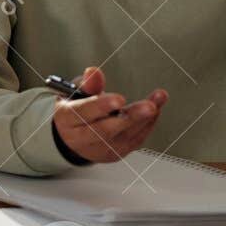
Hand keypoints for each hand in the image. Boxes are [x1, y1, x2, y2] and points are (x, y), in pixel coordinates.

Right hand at [50, 66, 167, 163]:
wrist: (70, 139)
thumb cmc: (73, 112)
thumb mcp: (73, 93)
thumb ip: (86, 84)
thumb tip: (93, 72)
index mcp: (67, 119)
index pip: (84, 113)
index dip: (102, 106)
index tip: (119, 99)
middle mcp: (82, 138)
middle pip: (107, 130)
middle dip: (130, 117)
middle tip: (149, 106)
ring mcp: (100, 149)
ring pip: (125, 135)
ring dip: (146, 117)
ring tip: (158, 99)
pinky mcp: (115, 154)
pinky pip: (134, 140)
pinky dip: (147, 124)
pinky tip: (156, 109)